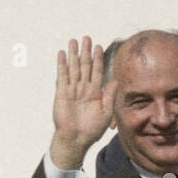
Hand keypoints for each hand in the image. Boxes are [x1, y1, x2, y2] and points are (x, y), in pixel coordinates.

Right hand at [49, 36, 117, 168]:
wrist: (76, 139)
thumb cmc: (92, 129)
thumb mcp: (106, 113)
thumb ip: (110, 96)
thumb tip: (116, 80)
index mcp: (95, 92)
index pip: (97, 71)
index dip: (97, 59)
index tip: (99, 47)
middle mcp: (84, 88)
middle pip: (85, 66)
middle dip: (86, 52)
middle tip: (87, 38)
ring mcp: (72, 89)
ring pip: (73, 68)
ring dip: (74, 54)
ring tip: (74, 41)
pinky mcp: (62, 93)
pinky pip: (62, 76)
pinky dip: (62, 64)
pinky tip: (62, 54)